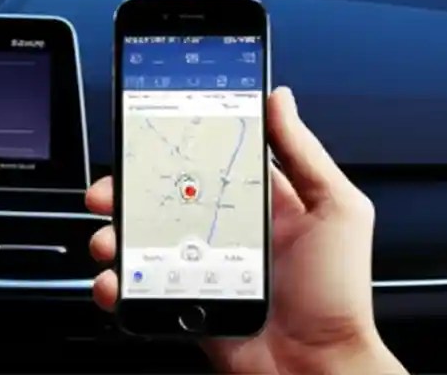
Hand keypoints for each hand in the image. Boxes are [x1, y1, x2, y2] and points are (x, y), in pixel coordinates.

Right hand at [88, 87, 405, 373]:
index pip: (208, 160)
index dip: (174, 145)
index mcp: (259, 203)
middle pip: (161, 196)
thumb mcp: (335, 209)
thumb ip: (304, 151)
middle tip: (109, 190)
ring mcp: (198, 266)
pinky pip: (138, 287)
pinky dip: (116, 284)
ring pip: (139, 239)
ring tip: (109, 241)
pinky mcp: (182, 301)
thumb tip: (279, 98)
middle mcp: (224, 231)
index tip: (145, 134)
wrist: (318, 368)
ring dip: (112, 235)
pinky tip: (115, 281)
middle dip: (126, 189)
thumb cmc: (337, 295)